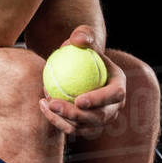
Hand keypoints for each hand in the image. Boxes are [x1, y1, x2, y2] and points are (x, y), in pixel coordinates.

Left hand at [39, 25, 124, 139]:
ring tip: (45, 103)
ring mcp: (101, 119)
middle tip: (54, 104)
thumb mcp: (83, 36)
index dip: (99, 100)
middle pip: (99, 117)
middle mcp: (114, 106)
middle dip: (76, 115)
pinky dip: (56, 119)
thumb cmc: (81, 50)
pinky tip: (43, 104)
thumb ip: (83, 35)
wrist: (78, 67)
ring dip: (62, 119)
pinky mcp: (86, 127)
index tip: (78, 100)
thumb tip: (78, 41)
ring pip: (83, 127)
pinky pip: (71, 128)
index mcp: (119, 85)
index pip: (114, 96)